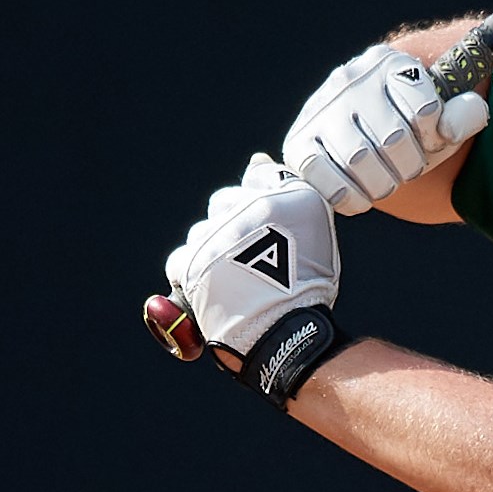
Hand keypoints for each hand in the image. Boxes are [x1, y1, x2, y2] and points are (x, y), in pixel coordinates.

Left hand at [164, 155, 347, 404]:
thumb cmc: (306, 281)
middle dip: (231, 224)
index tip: (271, 234)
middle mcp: (247, 210)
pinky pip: (179, 259)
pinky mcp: (193, 264)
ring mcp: (217, 237)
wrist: (286, 330)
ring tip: (231, 276)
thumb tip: (255, 161)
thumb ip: (283, 188)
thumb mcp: (313, 226)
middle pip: (222, 204)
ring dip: (210, 249)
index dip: (260, 207)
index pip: (255, 179)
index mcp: (282, 196)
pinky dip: (190, 272)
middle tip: (251, 256)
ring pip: (200, 232)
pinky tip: (209, 286)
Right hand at [281, 44, 488, 214]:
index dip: (435, 135)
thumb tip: (449, 128)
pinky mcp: (297, 143)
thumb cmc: (412, 125)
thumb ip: (466, 113)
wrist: (364, 133)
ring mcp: (319, 110)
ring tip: (388, 180)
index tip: (433, 140)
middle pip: (392, 139)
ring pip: (358, 160)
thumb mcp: (447, 115)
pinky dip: (349, 195)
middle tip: (410, 167)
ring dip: (383, 183)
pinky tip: (362, 195)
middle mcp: (350, 79)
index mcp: (390, 64)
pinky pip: (322, 177)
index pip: (424, 108)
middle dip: (410, 164)